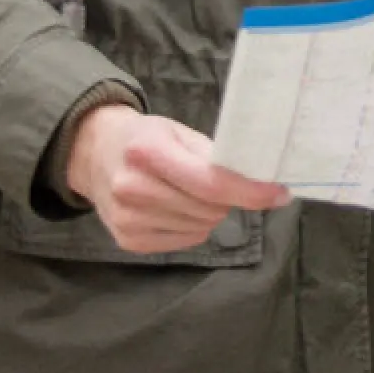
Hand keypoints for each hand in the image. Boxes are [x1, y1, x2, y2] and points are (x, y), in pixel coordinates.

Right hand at [65, 103, 290, 253]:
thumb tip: (258, 179)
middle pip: (209, 208)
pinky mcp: (128, 240)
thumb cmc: (145, 138)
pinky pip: (185, 241)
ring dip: (208, 213)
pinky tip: (175, 207)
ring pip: (201, 228)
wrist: (94, 154)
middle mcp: (133, 188)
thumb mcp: (178, 131)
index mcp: (148, 152)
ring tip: (187, 192)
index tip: (280, 194)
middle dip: (226, 197)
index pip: (211, 184)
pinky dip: (192, 226)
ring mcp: (127, 218)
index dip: (250, 192)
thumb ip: (214, 154)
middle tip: (213, 180)